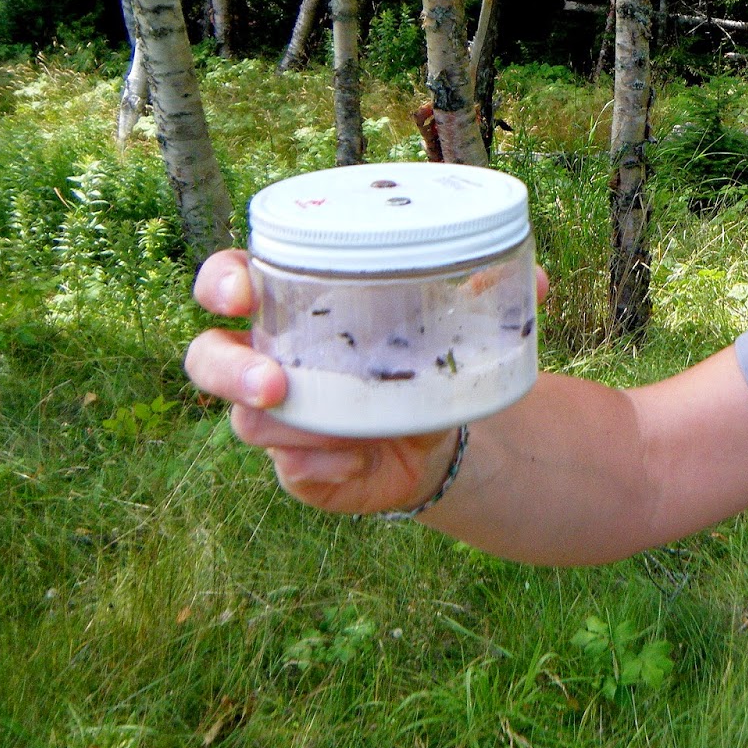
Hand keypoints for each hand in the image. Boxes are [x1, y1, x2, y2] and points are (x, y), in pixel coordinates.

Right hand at [184, 248, 548, 515]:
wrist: (439, 429)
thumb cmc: (425, 353)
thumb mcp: (451, 319)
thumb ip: (485, 294)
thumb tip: (538, 277)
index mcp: (292, 305)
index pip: (229, 281)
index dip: (222, 282)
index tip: (241, 289)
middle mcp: (268, 359)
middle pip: (208, 357)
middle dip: (228, 369)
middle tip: (273, 381)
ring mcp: (278, 417)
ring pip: (249, 421)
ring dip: (287, 425)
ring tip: (337, 431)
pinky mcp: (299, 467)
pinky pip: (292, 470)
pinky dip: (322, 468)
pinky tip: (353, 464)